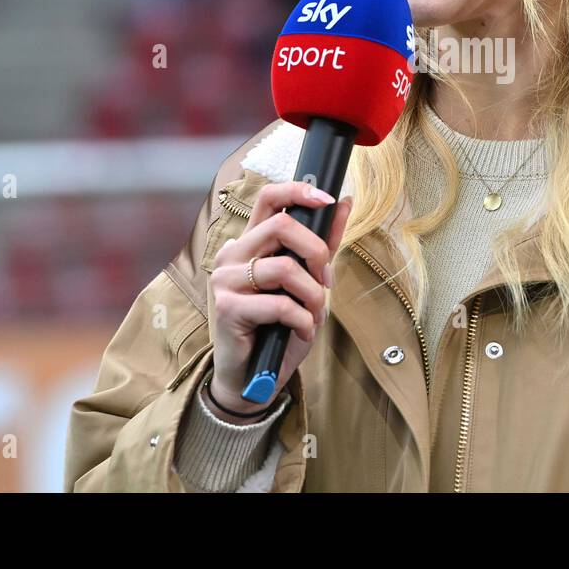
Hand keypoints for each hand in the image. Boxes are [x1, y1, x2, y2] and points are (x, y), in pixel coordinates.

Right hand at [207, 182, 352, 417]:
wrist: (254, 377)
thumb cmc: (278, 327)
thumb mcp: (307, 282)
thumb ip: (322, 243)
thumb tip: (343, 202)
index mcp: (250, 243)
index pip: (269, 198)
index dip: (298, 190)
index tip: (327, 199)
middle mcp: (232, 254)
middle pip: (282, 225)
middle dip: (316, 251)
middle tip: (325, 279)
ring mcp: (225, 279)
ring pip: (284, 268)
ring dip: (312, 295)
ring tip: (313, 314)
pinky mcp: (227, 307)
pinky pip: (280, 304)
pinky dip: (302, 321)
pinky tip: (301, 332)